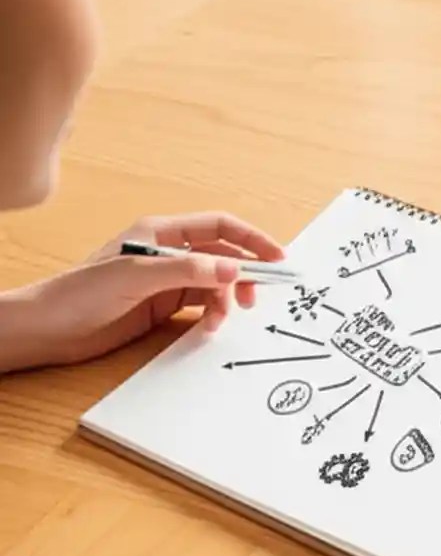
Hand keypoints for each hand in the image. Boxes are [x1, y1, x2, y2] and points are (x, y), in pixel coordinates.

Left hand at [7, 212, 283, 369]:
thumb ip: (188, 269)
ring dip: (226, 301)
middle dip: (243, 275)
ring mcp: (167, 280)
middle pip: (223, 255)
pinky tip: (207, 328)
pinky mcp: (164, 305)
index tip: (277, 257)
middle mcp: (168, 253)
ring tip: (220, 321)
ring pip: (216, 284)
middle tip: (254, 297)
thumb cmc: (79, 293)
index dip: (252, 239)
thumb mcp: (136, 275)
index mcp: (161, 233)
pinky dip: (212, 316)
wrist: (48, 329)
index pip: (219, 226)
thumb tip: (233, 268)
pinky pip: (203, 305)